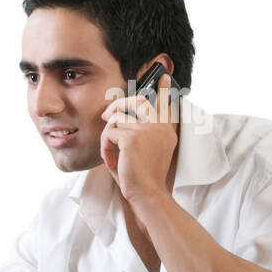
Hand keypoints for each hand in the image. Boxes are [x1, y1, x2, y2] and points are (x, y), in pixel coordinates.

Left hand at [100, 73, 177, 204]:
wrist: (148, 195)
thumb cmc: (144, 178)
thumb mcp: (146, 152)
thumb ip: (139, 132)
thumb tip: (118, 116)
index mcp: (166, 132)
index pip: (165, 105)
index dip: (163, 90)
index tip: (163, 76)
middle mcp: (159, 128)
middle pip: (139, 101)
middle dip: (120, 104)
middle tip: (107, 115)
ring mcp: (146, 130)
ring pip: (117, 120)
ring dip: (109, 138)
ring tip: (112, 156)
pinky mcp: (131, 138)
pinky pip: (109, 133)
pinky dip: (105, 148)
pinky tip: (112, 162)